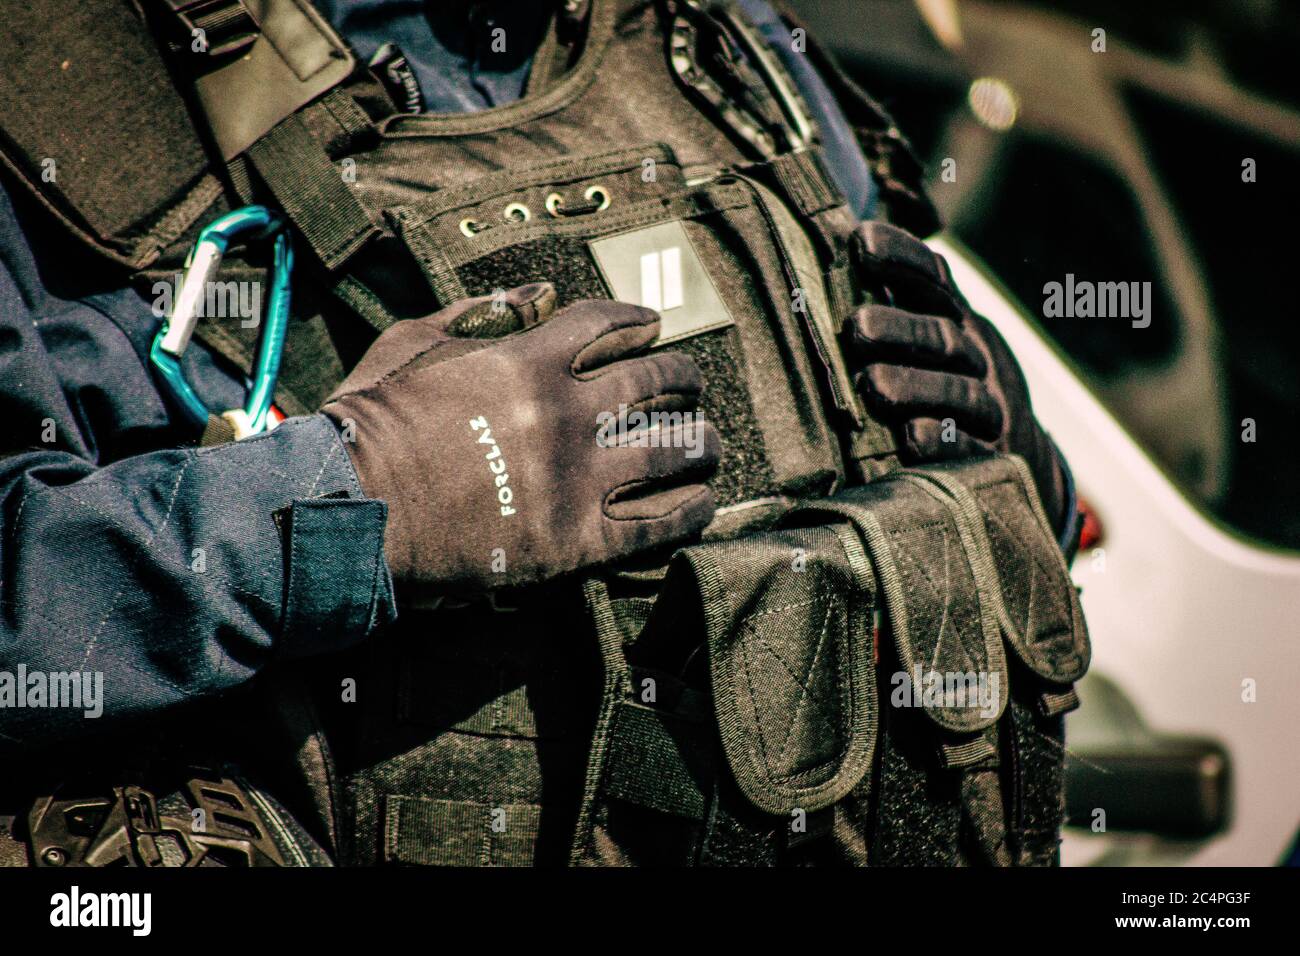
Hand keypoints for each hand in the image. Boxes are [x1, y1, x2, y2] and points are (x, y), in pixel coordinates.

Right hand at [322, 284, 719, 594]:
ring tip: (712, 445)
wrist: (352, 512)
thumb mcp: (410, 344)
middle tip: (693, 385)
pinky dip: (691, 511)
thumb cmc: (370, 425)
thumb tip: (534, 296)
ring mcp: (578, 479)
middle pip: (657, 381)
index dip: (639, 320)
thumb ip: (475, 315)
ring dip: (703, 442)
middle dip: (685, 377)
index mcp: (528, 361)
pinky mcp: (576, 542)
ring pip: (673, 450)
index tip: (653, 325)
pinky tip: (704, 502)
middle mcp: (567, 414)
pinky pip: (657, 524)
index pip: (608, 324)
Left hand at [846, 222, 1067, 526]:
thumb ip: (897, 302)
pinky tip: (912, 439)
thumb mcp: (936, 335)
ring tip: (874, 385)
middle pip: (942, 338)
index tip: (861, 243)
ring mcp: (990, 408)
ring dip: (916, 387)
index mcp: (957, 321)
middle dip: (900, 330)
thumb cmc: (950, 384)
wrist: (1022, 454)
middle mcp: (977, 358)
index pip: (934, 279)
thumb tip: (830, 251)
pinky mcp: (993, 457)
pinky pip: (970, 451)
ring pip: (958, 393)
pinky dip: (944, 444)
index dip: (901, 258)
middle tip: (856, 328)